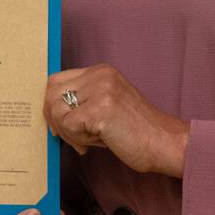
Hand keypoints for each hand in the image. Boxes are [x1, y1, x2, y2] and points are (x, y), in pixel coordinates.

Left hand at [44, 65, 188, 175]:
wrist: (164, 143)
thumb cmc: (136, 131)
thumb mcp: (107, 104)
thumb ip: (83, 100)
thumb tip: (50, 111)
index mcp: (101, 71)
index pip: (56, 80)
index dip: (52, 105)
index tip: (60, 125)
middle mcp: (100, 75)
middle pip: (51, 92)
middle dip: (55, 120)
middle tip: (73, 139)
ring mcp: (101, 89)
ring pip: (57, 110)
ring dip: (68, 133)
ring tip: (88, 141)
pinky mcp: (101, 109)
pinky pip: (68, 125)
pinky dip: (77, 140)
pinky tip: (96, 143)